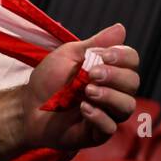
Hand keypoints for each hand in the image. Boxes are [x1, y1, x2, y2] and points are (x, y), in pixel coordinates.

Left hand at [21, 22, 139, 152]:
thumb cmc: (49, 80)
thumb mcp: (69, 56)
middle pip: (133, 82)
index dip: (122, 56)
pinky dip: (99, 116)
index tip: (101, 55)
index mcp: (109, 71)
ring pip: (127, 106)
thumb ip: (95, 44)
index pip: (132, 60)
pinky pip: (111, 127)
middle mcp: (114, 92)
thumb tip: (121, 28)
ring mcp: (107, 113)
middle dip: (114, 76)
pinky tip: (83, 108)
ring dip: (109, 96)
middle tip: (92, 74)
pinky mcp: (97, 133)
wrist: (28, 106)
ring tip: (87, 92)